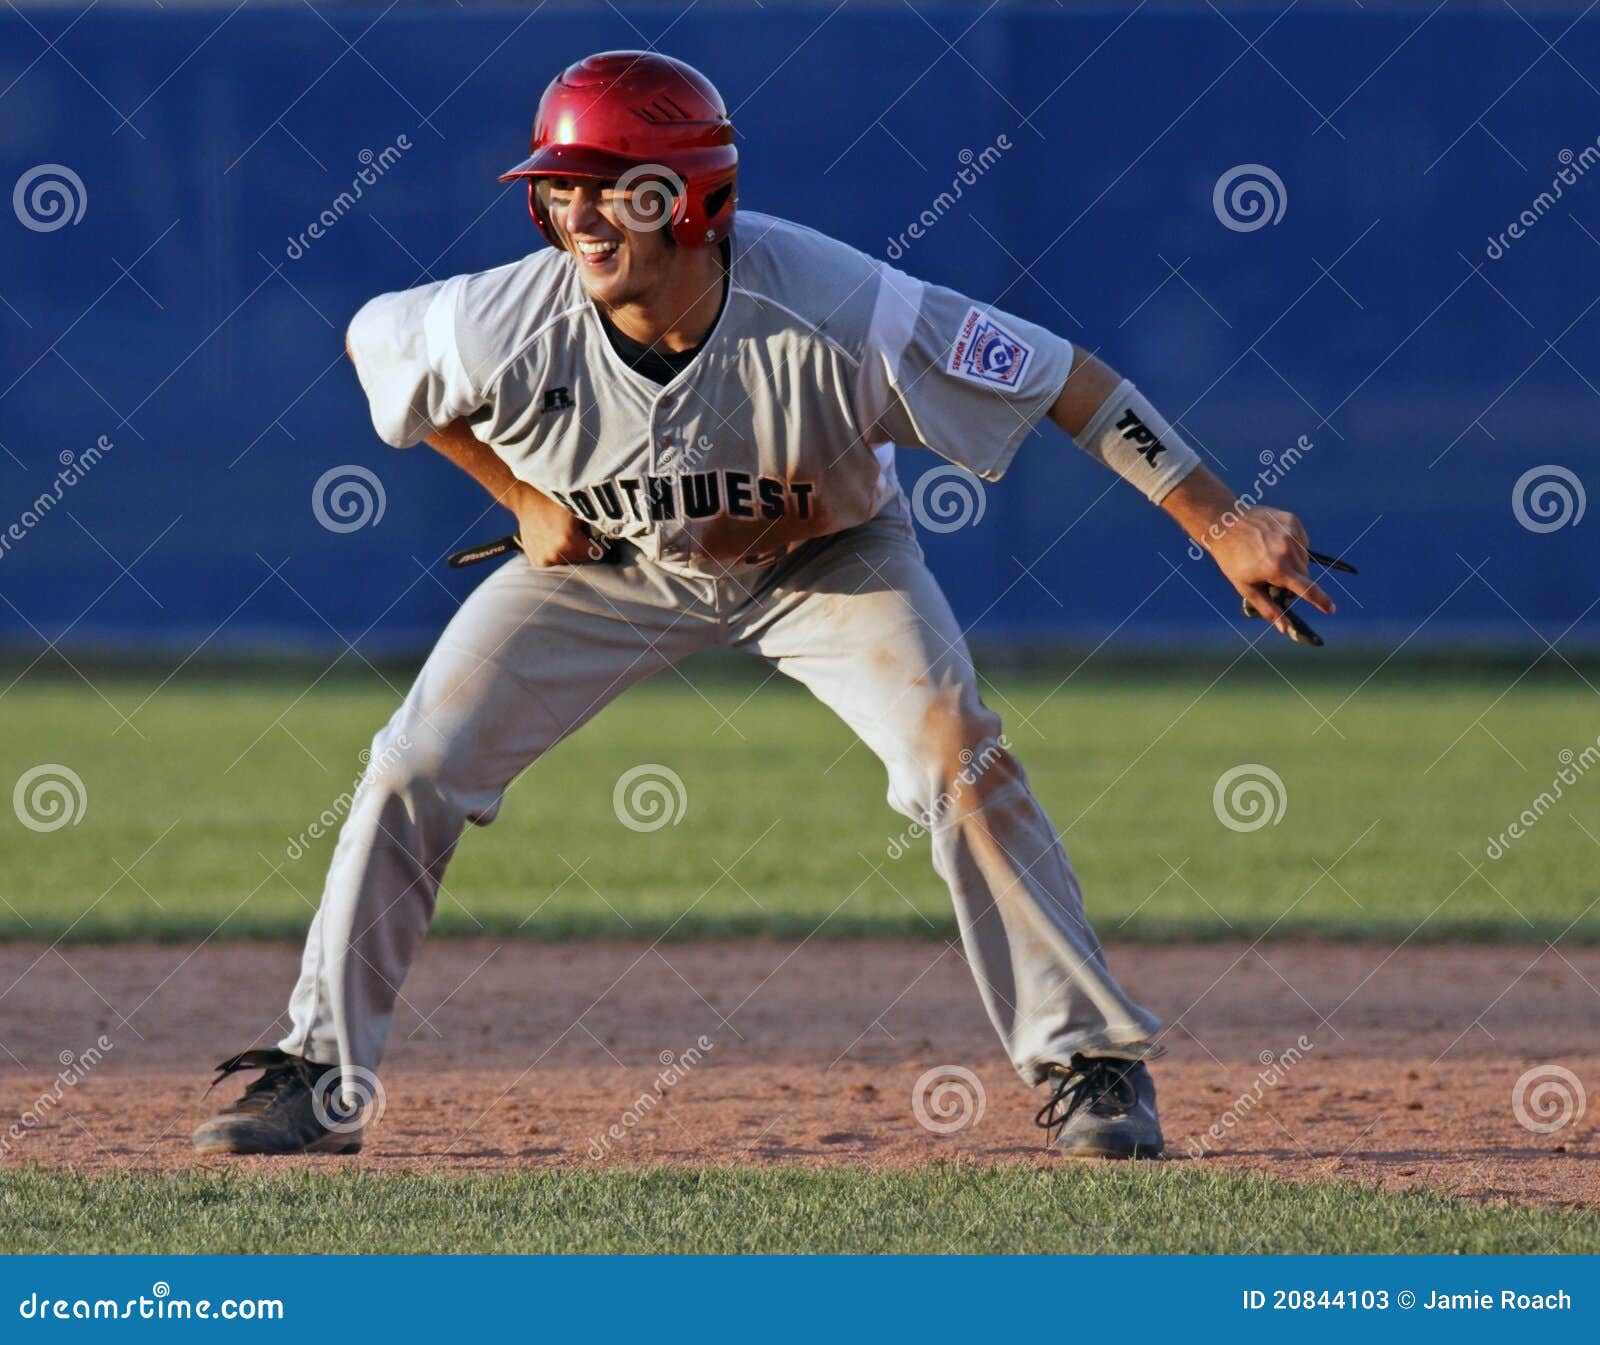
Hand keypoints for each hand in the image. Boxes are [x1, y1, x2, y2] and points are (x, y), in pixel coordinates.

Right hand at [508, 483, 606, 566]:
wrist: (525, 497)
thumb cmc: (553, 499)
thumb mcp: (579, 508)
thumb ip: (597, 523)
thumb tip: (616, 533)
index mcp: (568, 543)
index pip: (597, 553)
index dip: (600, 543)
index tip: (598, 536)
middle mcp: (554, 556)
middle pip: (583, 559)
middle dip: (585, 548)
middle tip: (580, 533)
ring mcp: (543, 560)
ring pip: (569, 561)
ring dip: (571, 552)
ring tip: (564, 535)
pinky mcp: (536, 560)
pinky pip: (555, 561)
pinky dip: (557, 553)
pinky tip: (554, 539)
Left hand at [1161, 468, 1334, 642]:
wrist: (1224, 523)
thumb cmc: (1232, 559)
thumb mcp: (1245, 587)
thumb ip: (1267, 608)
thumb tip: (1284, 628)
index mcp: (1276, 569)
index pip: (1308, 589)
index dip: (1321, 601)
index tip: (1331, 609)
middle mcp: (1287, 551)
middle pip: (1305, 574)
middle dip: (1295, 580)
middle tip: (1274, 576)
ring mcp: (1291, 534)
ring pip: (1304, 557)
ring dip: (1294, 563)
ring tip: (1270, 556)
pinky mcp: (1292, 521)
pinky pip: (1302, 541)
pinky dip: (1293, 546)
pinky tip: (1275, 543)